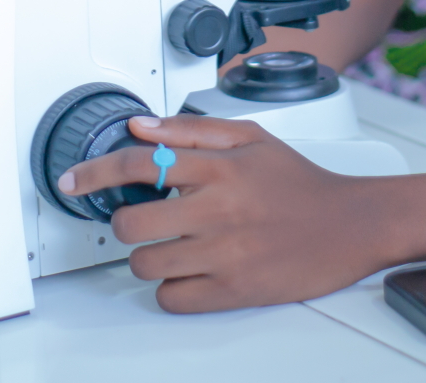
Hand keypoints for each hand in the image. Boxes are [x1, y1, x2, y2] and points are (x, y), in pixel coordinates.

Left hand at [62, 113, 399, 311]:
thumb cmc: (300, 183)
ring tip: (174, 246)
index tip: (73, 181)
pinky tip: (190, 271)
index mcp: (218, 167)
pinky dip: (173, 289)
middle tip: (142, 222)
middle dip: (126, 224)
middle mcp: (217, 209)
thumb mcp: (250, 138)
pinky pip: (173, 298)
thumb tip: (140, 128)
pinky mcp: (235, 290)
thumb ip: (190, 130)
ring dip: (149, 257)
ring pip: (146, 265)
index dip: (94, 172)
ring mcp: (225, 253)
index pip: (138, 165)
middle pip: (131, 224)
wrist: (352, 224)